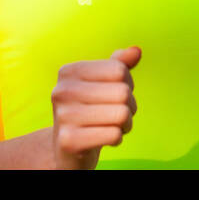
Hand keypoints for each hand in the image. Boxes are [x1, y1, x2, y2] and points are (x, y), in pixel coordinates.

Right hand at [50, 45, 140, 168]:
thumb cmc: (91, 109)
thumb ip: (120, 63)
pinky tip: (103, 139)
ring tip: (112, 126)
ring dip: (126, 123)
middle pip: (123, 92)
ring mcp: (63, 117)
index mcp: (70, 71)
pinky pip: (114, 135)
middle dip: (130, 106)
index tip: (114, 94)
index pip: (119, 70)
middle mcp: (62, 91)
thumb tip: (136, 51)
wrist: (68, 149)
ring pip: (122, 114)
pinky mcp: (69, 141)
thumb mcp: (103, 82)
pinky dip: (117, 138)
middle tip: (116, 114)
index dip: (127, 83)